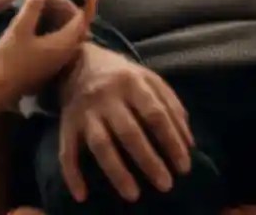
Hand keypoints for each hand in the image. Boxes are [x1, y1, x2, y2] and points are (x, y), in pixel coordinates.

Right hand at [0, 0, 89, 100]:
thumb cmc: (8, 58)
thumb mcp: (19, 27)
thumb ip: (33, 4)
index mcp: (62, 44)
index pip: (82, 21)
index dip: (88, 5)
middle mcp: (64, 55)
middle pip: (79, 31)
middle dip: (79, 14)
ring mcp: (56, 64)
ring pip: (71, 40)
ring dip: (69, 25)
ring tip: (63, 9)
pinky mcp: (47, 69)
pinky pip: (62, 48)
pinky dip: (61, 34)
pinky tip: (49, 27)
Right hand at [55, 44, 193, 203]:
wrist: (76, 61)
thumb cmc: (122, 77)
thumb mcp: (149, 80)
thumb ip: (171, 106)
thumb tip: (189, 143)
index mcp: (132, 83)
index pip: (156, 115)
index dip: (172, 141)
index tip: (184, 167)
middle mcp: (107, 96)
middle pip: (130, 132)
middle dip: (149, 161)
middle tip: (166, 185)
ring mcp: (85, 111)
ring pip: (101, 144)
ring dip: (117, 171)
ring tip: (133, 195)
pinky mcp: (66, 123)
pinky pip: (66, 151)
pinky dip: (72, 174)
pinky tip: (81, 195)